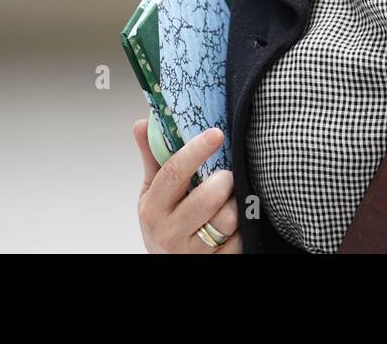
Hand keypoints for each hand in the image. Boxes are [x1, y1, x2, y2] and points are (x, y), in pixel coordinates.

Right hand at [134, 118, 242, 252]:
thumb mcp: (153, 193)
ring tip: (231, 199)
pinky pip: (240, 239)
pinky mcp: (217, 262)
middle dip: (224, 180)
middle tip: (227, 175)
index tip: (216, 133)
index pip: (174, 173)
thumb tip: (142, 123)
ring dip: (236, 203)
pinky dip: (244, 226)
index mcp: (152, 208)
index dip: (197, 150)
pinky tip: (236, 222)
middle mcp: (169, 232)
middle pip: (207, 197)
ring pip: (227, 219)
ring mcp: (193, 252)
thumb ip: (153, 158)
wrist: (169, 263)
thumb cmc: (165, 221)